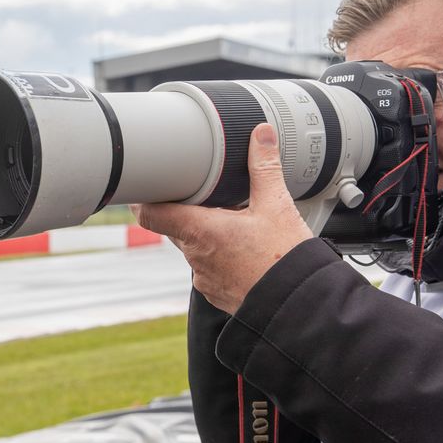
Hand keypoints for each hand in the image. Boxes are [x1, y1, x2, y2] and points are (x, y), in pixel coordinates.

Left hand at [133, 123, 314, 314]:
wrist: (299, 306)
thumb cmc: (286, 260)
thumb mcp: (276, 205)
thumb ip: (264, 167)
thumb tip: (260, 135)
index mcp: (201, 231)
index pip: (151, 214)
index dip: (143, 199)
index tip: (143, 188)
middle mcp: (196, 257)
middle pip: (176, 227)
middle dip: (188, 212)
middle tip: (205, 197)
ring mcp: (205, 278)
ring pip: (195, 249)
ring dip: (207, 235)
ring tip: (235, 225)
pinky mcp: (218, 293)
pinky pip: (210, 269)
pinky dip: (221, 257)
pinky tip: (244, 251)